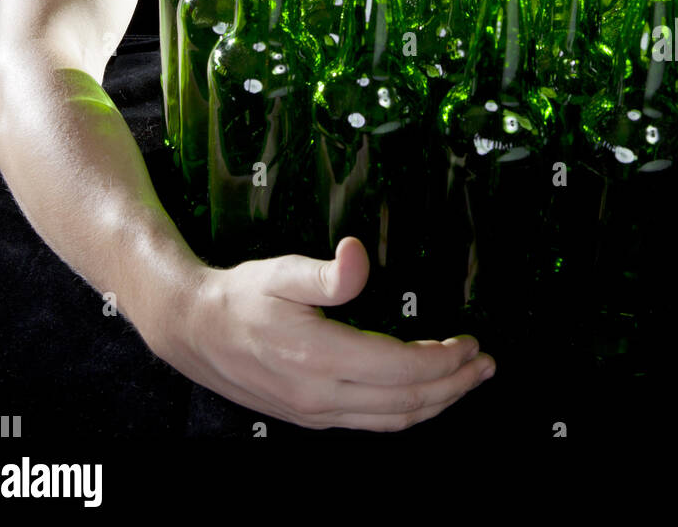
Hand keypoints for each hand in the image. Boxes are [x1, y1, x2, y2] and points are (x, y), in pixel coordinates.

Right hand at [156, 236, 494, 430]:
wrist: (194, 331)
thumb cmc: (241, 296)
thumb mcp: (283, 271)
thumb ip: (329, 272)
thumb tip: (361, 255)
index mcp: (320, 357)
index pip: (400, 370)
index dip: (443, 360)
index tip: (469, 342)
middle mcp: (321, 396)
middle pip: (406, 402)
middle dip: (453, 385)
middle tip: (484, 365)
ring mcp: (316, 413)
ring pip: (392, 421)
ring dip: (436, 404)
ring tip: (466, 382)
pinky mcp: (310, 417)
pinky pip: (372, 423)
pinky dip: (406, 412)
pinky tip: (421, 396)